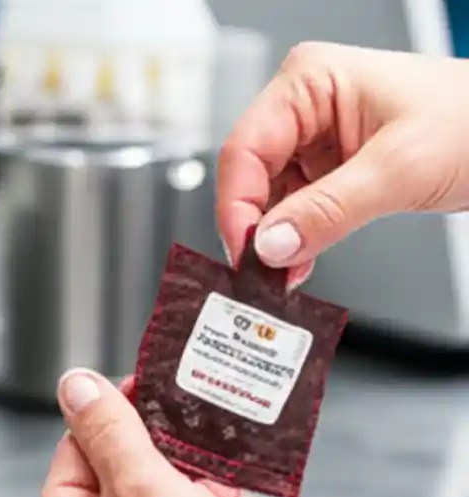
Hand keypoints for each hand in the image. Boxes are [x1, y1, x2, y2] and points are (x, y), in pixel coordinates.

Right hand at [218, 43, 468, 286]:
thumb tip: (270, 245)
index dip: (238, 206)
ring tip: (280, 273)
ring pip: (269, 197)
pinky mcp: (331, 167)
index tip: (246, 252)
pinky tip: (297, 262)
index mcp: (310, 81)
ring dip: (274, 239)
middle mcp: (306, 106)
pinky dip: (294, 239)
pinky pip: (295, 207)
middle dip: (255, 227)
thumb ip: (329, 210)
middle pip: (251, 174)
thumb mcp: (400, 168)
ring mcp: (317, 137)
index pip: (246, 148)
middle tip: (260, 271)